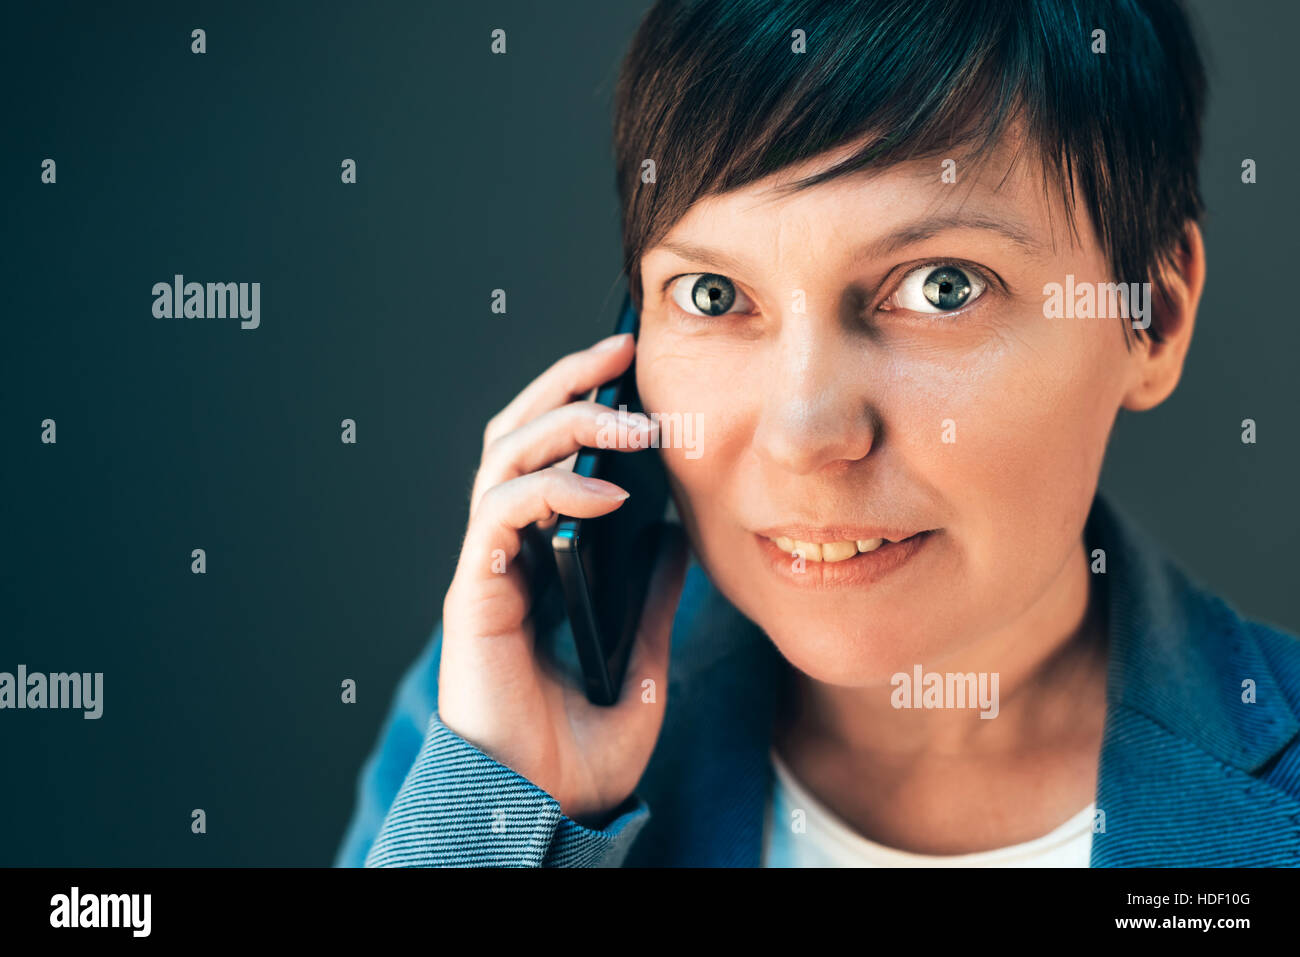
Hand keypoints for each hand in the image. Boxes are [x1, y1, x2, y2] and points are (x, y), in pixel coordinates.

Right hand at [436, 332, 689, 824]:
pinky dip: (553, 487)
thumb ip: (653, 598)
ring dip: (566, 423)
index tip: (634, 375)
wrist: (544, 810)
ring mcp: (485, 570)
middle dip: (564, 384)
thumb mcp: (641, 660)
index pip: (546, 459)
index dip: (582, 408)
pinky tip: (610, 494)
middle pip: (514, 437)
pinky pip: (502, 513)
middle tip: (620, 351)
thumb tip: (679, 539)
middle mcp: (504, 557)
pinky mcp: (474, 593)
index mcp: (537, 565)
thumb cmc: (580, 751)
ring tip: (633, 423)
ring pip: (503, 459)